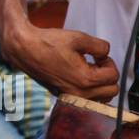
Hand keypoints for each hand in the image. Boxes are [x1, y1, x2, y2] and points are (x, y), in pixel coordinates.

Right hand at [2, 20, 118, 100]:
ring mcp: (71, 96)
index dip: (108, 61)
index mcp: (85, 79)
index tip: (96, 54)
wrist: (25, 49)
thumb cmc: (48, 43)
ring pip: (102, 98)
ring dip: (100, 84)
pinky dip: (90, 91)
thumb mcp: (78, 37)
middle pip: (111, 90)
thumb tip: (106, 53)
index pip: (113, 76)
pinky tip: (80, 76)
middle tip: (95, 62)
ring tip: (88, 70)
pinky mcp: (64, 96)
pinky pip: (88, 100)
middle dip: (107, 74)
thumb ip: (100, 46)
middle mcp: (79, 93)